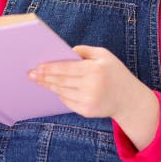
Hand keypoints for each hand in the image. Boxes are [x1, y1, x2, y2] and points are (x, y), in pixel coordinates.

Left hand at [29, 45, 146, 119]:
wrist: (129, 99)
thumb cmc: (115, 73)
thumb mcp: (105, 55)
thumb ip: (85, 50)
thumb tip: (65, 51)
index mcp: (95, 69)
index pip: (66, 68)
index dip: (50, 67)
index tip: (37, 66)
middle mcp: (91, 86)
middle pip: (61, 81)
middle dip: (44, 77)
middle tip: (31, 74)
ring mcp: (88, 100)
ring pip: (62, 91)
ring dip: (49, 86)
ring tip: (39, 80)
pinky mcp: (86, 111)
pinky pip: (67, 101)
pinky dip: (60, 94)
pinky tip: (55, 89)